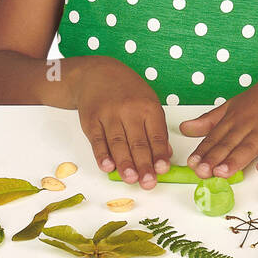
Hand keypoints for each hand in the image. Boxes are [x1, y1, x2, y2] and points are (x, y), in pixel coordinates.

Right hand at [67, 56, 172, 188]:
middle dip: (144, 165)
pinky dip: (102, 155)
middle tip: (148, 183)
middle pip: (138, 142)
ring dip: (124, 164)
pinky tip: (108, 167)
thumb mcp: (148, 103)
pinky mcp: (91, 120)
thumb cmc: (127, 91)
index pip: (156, 135)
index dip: (159, 154)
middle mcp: (129, 110)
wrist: (97, 73)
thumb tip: (166, 154)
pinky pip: (97, 140)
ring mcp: (109, 115)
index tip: (163, 170)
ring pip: (118, 143)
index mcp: (148, 107)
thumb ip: (157, 129)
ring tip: (131, 179)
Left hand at [178, 61, 257, 177]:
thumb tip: (184, 128)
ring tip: (222, 173)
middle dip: (214, 158)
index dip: (203, 151)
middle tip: (201, 172)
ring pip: (249, 146)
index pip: (215, 137)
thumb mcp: (234, 104)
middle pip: (229, 143)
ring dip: (235, 160)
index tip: (191, 164)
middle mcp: (247, 123)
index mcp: (234, 118)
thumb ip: (210, 120)